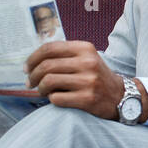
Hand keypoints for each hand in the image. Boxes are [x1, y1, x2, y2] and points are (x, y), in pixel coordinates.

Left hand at [25, 40, 146, 120]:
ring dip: (40, 88)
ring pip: (49, 82)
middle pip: (47, 66)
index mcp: (85, 48)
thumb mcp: (86, 58)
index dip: (33, 58)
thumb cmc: (96, 77)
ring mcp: (89, 81)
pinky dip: (51, 99)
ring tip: (41, 91)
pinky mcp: (87, 99)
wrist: (121, 96)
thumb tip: (33, 60)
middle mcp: (88, 62)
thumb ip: (64, 55)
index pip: (50, 48)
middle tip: (29, 82)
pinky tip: (54, 99)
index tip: (27, 67)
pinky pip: (57, 98)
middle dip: (32, 76)